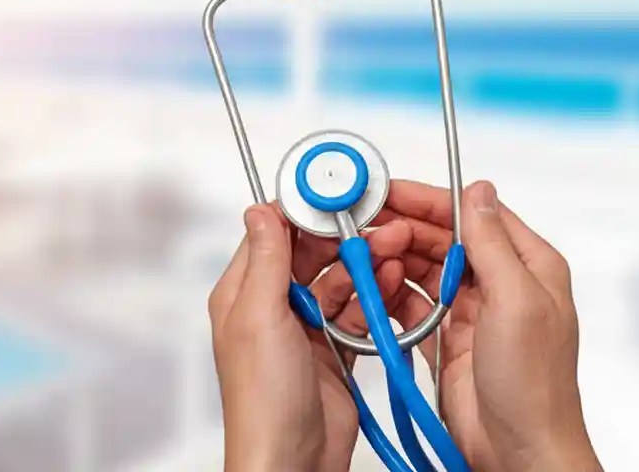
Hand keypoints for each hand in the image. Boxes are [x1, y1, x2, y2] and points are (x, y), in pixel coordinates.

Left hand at [209, 203, 420, 471]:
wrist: (293, 462)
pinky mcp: (333, 350)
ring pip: (339, 280)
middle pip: (312, 255)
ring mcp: (304, 329)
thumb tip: (259, 211)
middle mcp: (271, 307)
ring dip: (366, 264)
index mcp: (243, 294)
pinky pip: (357, 312)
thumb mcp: (260, 319)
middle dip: (348, 237)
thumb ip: (267, 263)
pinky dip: (375, 297)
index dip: (305, 211)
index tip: (338, 194)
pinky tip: (393, 284)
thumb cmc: (264, 402)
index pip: (273, 234)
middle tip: (384, 225)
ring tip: (395, 250)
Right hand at [384, 180, 601, 471]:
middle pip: (443, 238)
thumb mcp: (517, 300)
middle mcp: (499, 284)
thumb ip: (493, 244)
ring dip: (393, 260)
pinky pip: (411, 306)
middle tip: (365, 226)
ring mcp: (471, 312)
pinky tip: (371, 289)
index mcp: (528, 265)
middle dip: (403, 228)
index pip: (473, 214)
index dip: (429, 200)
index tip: (390, 191)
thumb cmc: (533, 387)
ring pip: (423, 269)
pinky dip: (390, 295)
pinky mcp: (446, 340)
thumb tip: (478, 191)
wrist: (519, 453)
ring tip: (363, 256)